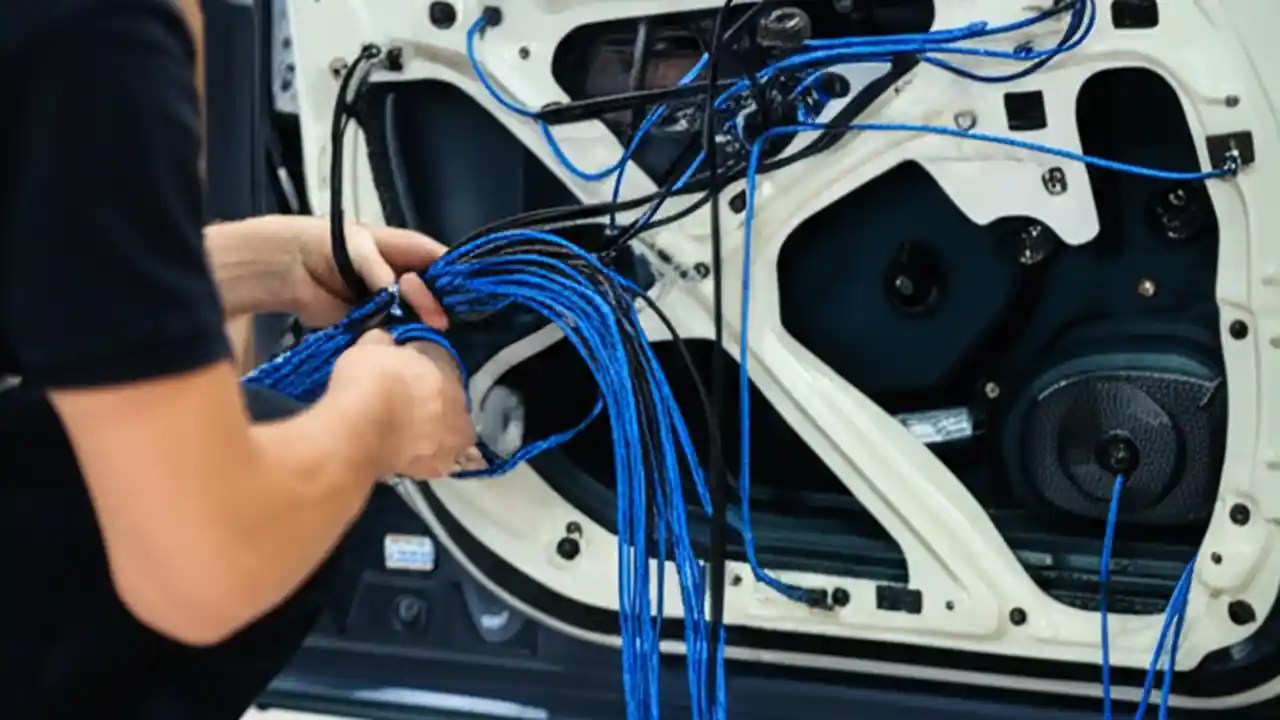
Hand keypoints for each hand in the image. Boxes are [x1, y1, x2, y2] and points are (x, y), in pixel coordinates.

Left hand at [217, 215, 449, 326]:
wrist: (289, 268)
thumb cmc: (325, 244)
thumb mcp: (357, 247)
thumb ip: (378, 268)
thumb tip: (395, 292)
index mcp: (406, 251)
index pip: (439, 262)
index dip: (452, 277)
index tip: (460, 293)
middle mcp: (404, 277)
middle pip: (432, 292)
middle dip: (434, 304)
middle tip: (436, 319)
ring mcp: (391, 302)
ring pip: (417, 315)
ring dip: (420, 323)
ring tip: (423, 330)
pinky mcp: (375, 324)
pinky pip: (395, 331)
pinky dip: (401, 337)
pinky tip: (408, 341)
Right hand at [330, 330, 477, 478]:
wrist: (356, 430)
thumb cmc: (366, 381)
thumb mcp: (370, 346)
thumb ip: (383, 341)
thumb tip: (385, 342)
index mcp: (445, 372)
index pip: (442, 364)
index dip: (423, 368)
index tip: (403, 373)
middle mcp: (456, 405)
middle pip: (451, 400)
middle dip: (435, 401)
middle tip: (408, 406)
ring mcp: (450, 438)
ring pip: (451, 433)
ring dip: (439, 432)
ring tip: (412, 435)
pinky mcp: (437, 467)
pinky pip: (437, 461)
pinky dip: (427, 458)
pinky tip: (409, 455)